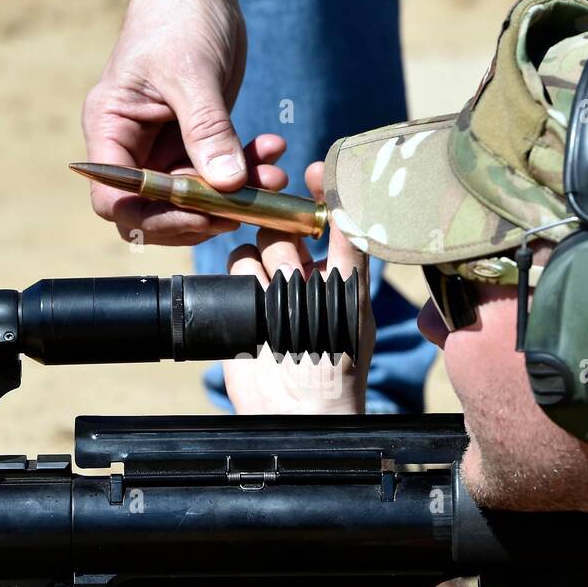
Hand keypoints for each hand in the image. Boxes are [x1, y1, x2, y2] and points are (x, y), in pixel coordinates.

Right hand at [81, 0, 287, 245]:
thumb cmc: (178, 17)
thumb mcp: (192, 74)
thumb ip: (207, 131)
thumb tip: (226, 186)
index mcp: (111, 132)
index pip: (115, 202)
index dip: (155, 220)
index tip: (202, 217)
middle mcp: (132, 147)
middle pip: (158, 210)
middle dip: (205, 213)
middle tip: (248, 206)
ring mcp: (164, 147)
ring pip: (197, 197)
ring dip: (237, 194)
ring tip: (274, 176)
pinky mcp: (197, 141)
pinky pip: (221, 173)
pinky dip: (248, 170)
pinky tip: (272, 150)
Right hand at [224, 162, 374, 414]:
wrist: (302, 412)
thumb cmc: (341, 364)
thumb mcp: (354, 303)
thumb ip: (351, 251)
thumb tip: (351, 200)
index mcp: (333, 270)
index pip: (324, 215)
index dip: (320, 190)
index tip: (313, 173)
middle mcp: (300, 274)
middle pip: (280, 227)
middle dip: (285, 241)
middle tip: (297, 274)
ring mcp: (266, 289)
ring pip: (254, 245)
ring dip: (264, 267)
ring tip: (279, 305)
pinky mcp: (237, 305)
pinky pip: (232, 270)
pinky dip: (242, 282)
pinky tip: (256, 310)